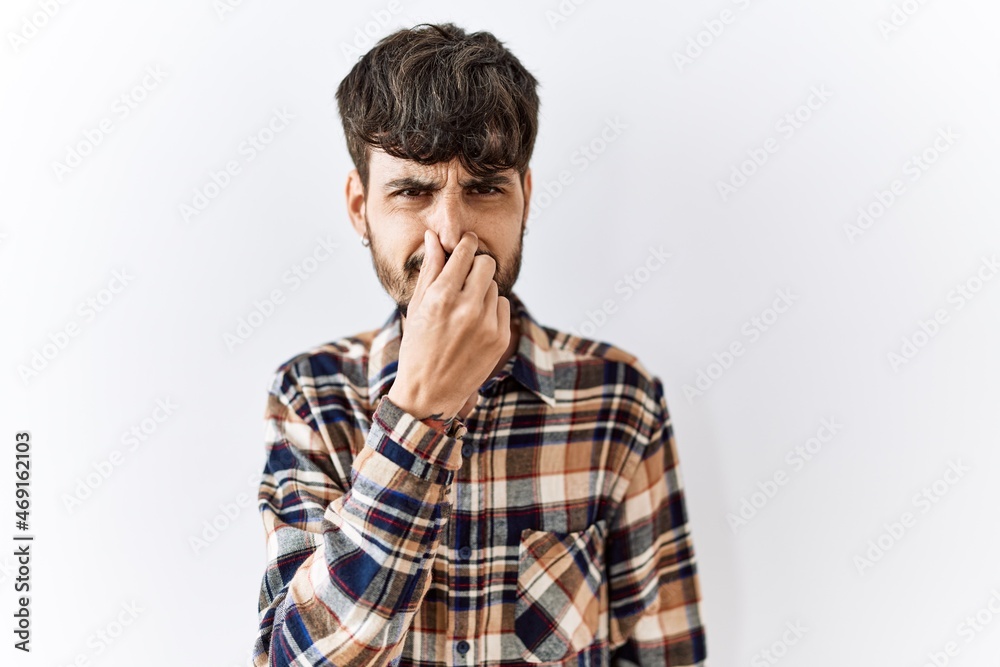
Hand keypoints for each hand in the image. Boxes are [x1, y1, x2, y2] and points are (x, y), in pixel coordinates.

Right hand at [387, 230, 509, 423]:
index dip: (466, 244)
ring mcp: (487, 325)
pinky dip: (491, 309)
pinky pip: (502, 306)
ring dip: (482, 290)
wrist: (430, 392)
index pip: (465, 252)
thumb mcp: (417, 306)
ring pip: (494, 286)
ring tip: (464, 309)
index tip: (466, 243)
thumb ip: (430, 269)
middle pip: (486, 264)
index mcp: (441, 297)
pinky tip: (475, 324)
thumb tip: (434, 237)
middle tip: (465, 277)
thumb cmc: (418, 347)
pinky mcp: (500, 338)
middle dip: (476, 266)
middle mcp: (467, 308)